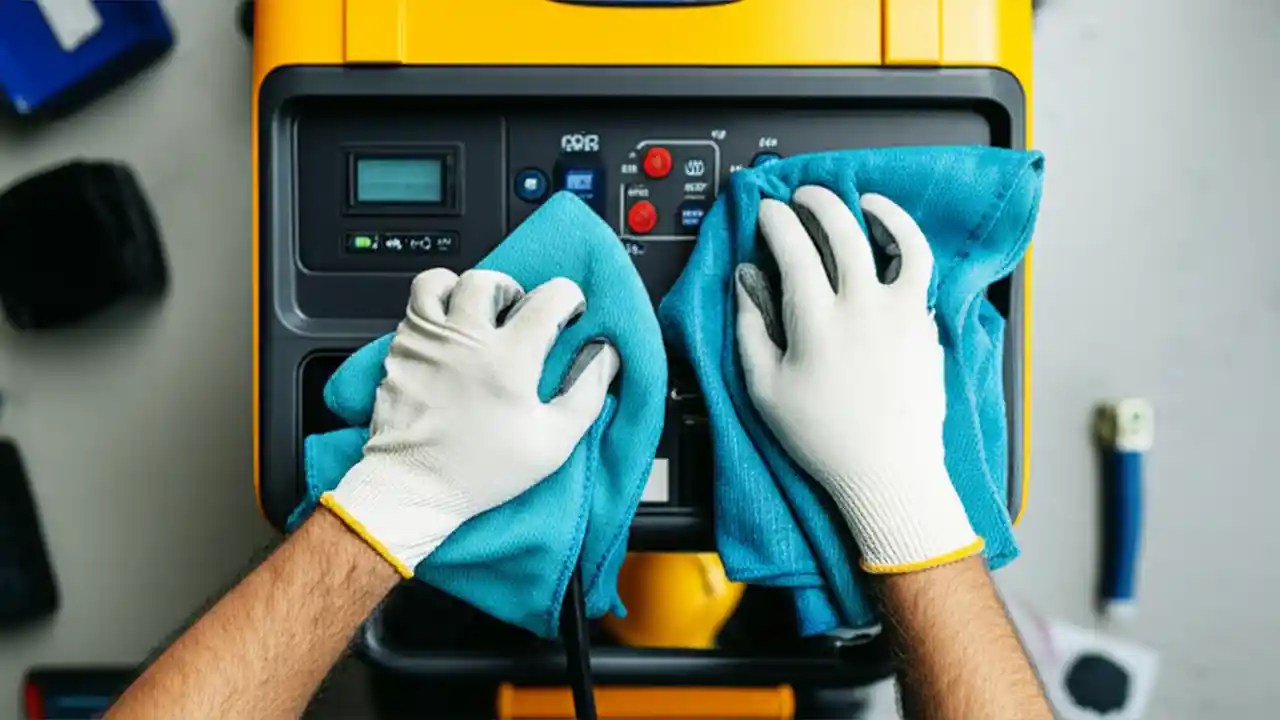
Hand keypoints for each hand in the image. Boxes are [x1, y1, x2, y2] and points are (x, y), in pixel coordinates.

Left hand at [323, 269, 619, 576]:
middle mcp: (465, 339)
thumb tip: (605, 356)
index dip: (567, 297)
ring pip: (441, 282)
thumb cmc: (481, 472)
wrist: (413, 487)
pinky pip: (414, 307)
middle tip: (517, 316)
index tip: (567, 311)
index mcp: (509, 359)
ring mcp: (427, 341)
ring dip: (465, 291)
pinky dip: (434, 310)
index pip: (549, 297)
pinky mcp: (398, 351)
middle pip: (490, 280)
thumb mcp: (552, 443)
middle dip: (511, 290)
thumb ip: (587, 394)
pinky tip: (447, 336)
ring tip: (476, 316)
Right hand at [734, 186, 980, 573]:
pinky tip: (894, 243)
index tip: (766, 211)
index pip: (792, 246)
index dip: (775, 219)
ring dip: (880, 209)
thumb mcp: (765, 387)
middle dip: (817, 201)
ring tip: (862, 200)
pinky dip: (909, 245)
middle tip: (802, 196)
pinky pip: (922, 271)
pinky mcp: (927, 325)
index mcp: (817, 320)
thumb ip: (751, 325)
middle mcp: (863, 305)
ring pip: (900, 238)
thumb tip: (746, 279)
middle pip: (842, 227)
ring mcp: (903, 312)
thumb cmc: (823, 438)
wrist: (888, 472)